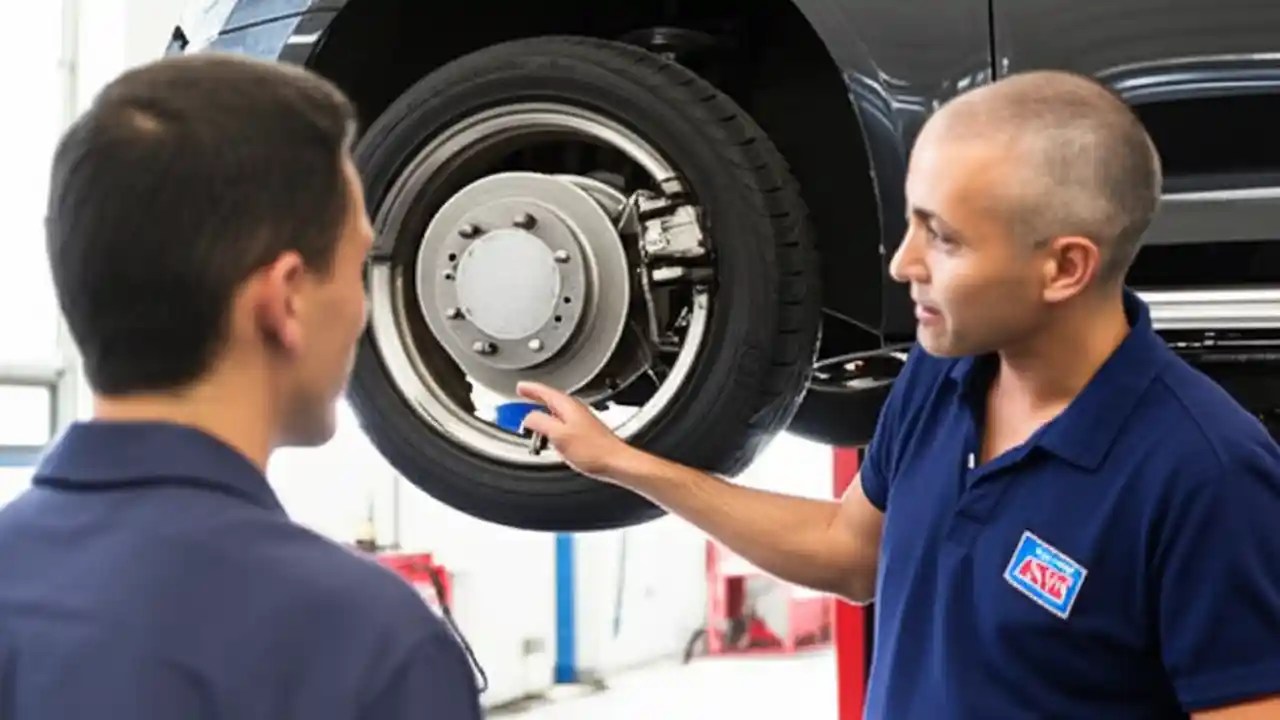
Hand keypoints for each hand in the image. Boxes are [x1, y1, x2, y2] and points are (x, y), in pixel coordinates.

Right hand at [515, 381, 634, 479]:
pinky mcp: (586, 433)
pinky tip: (551, 436)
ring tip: (532, 419)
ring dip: (544, 414)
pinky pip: (563, 424)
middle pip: (551, 400)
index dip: (530, 389)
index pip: (544, 392)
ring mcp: (582, 421)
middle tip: (523, 398)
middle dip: (536, 399)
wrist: (616, 462)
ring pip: (557, 413)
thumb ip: (540, 423)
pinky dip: (553, 426)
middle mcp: (576, 410)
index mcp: (568, 407)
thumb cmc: (593, 450)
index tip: (520, 387)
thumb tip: (528, 417)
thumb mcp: (558, 435)